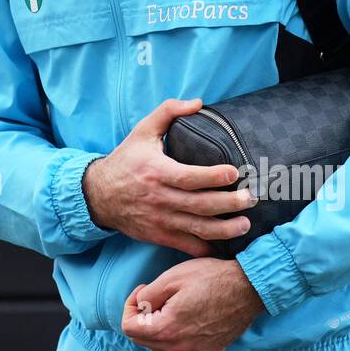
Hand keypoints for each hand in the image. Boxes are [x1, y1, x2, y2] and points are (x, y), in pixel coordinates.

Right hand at [82, 98, 255, 257]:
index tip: (234, 172)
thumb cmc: (126, 160)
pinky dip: (205, 248)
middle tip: (251, 199)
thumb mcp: (143, 131)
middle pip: (199, 205)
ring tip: (245, 224)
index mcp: (156, 171)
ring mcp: (159, 219)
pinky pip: (186, 245)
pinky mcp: (158, 235)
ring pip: (197, 228)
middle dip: (229, 204)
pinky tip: (224, 244)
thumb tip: (197, 102)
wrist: (98, 194)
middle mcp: (159, 197)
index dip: (213, 176)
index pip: (188, 177)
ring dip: (224, 230)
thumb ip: (168, 112)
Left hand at [121, 257, 264, 350]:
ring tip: (171, 304)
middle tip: (155, 296)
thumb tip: (138, 304)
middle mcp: (180, 347)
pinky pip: (181, 348)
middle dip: (142, 318)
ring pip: (161, 346)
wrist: (248, 287)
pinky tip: (186, 315)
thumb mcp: (171, 277)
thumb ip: (147, 295)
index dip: (130, 306)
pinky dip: (176, 334)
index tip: (144, 292)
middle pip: (143, 340)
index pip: (129, 328)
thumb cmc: (211, 278)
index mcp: (167, 328)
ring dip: (158, 327)